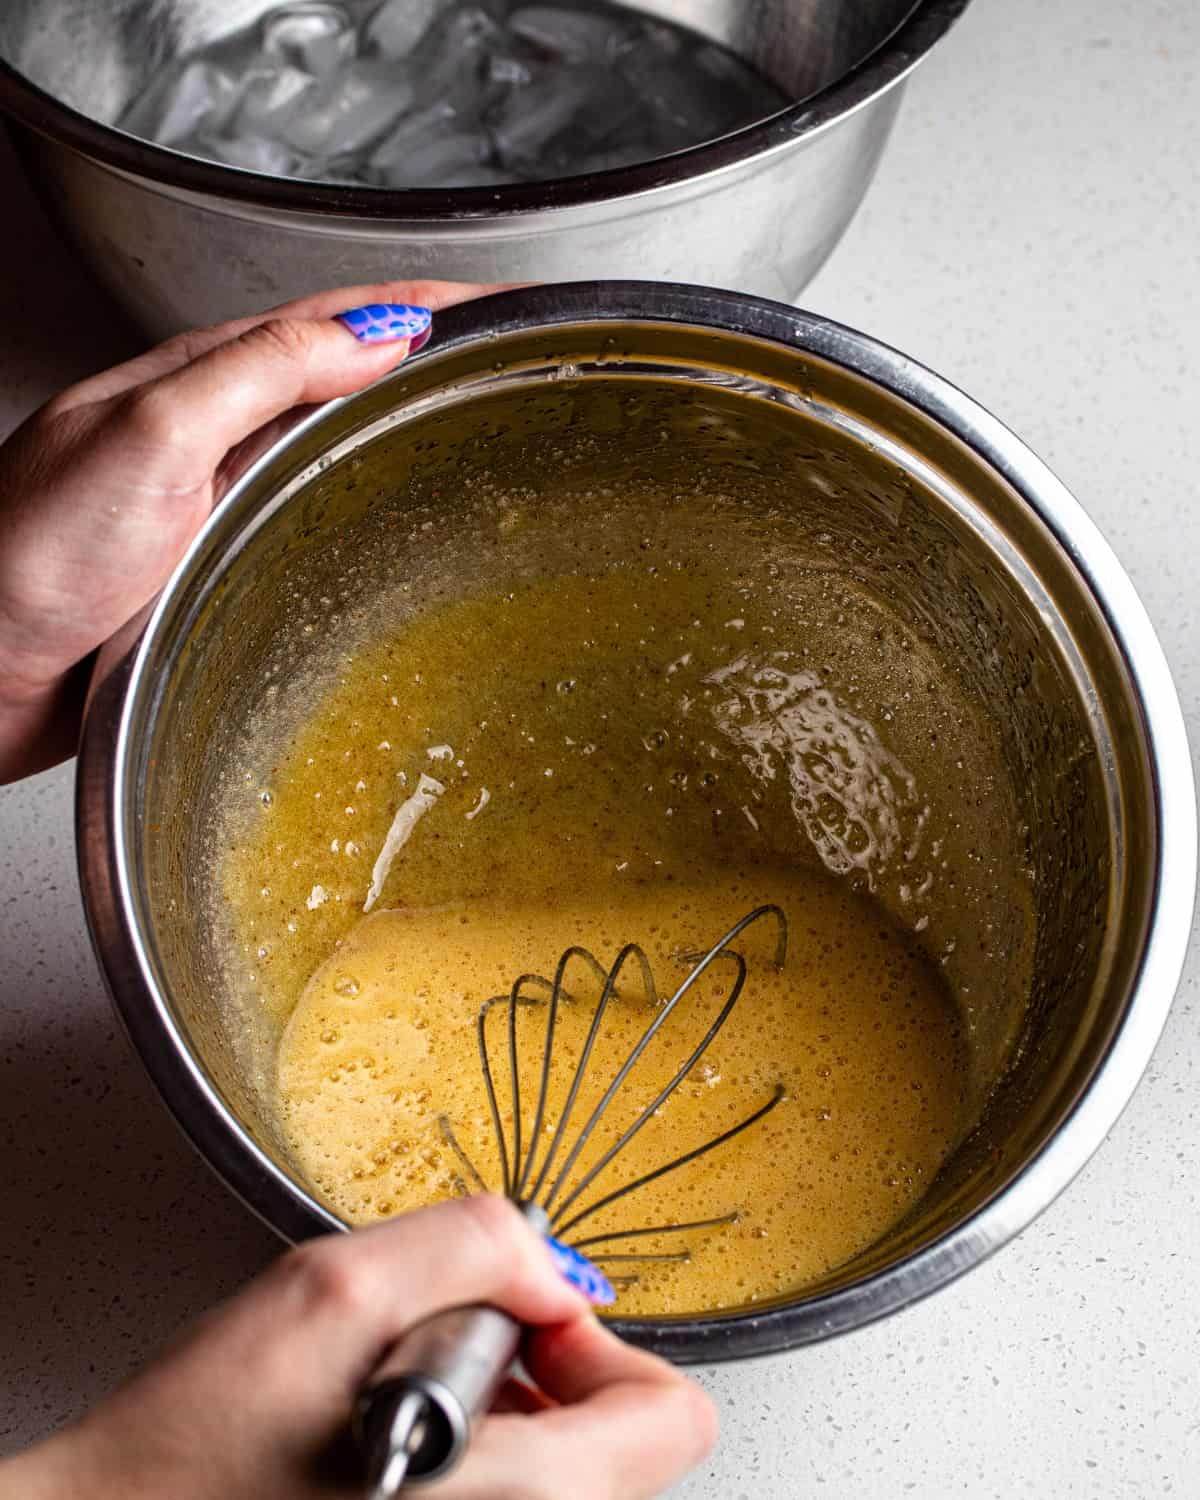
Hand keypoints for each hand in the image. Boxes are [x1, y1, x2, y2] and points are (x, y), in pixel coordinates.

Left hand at [0, 279, 498, 783]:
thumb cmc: (32, 552)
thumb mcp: (155, 432)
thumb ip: (262, 373)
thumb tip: (372, 336)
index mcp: (196, 379)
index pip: (329, 317)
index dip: (414, 305)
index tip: (491, 303)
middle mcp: (205, 430)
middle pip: (333, 370)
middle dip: (419, 352)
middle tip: (494, 352)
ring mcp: (208, 494)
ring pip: (321, 439)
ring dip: (393, 417)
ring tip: (459, 412)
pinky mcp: (207, 559)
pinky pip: (300, 507)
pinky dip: (356, 492)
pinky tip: (378, 515)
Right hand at [0, 1196, 715, 1499]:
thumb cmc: (193, 1456)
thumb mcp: (334, 1291)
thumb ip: (472, 1245)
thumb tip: (551, 1267)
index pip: (673, 1416)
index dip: (601, 1341)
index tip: (520, 1322)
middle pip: (625, 1444)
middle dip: (544, 1373)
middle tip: (442, 1354)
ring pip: (569, 1472)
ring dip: (505, 1413)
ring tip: (397, 1399)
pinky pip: (514, 1499)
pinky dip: (475, 1454)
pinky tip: (387, 1438)